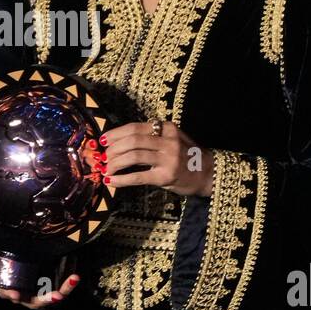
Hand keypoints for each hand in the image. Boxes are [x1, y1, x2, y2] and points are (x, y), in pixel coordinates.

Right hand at [0, 219, 80, 309]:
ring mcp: (35, 293)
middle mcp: (21, 292)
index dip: (9, 293)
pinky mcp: (47, 290)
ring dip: (58, 294)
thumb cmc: (5, 258)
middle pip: (30, 300)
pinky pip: (58, 292)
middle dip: (42, 299)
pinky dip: (66, 287)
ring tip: (69, 285)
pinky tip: (74, 278)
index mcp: (6, 283)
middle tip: (53, 297)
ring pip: (47, 299)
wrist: (18, 264)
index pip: (5, 291)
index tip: (15, 293)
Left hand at [99, 121, 214, 197]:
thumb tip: (119, 142)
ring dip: (115, 163)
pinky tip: (112, 182)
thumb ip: (151, 137)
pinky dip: (122, 179)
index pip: (135, 128)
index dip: (115, 134)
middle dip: (113, 148)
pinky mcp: (166, 176)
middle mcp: (168, 141)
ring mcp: (168, 159)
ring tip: (106, 169)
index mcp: (167, 128)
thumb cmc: (186, 156)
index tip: (102, 140)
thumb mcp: (172, 139)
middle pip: (132, 141)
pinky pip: (139, 176)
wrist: (208, 173)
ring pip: (134, 156)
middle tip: (103, 157)